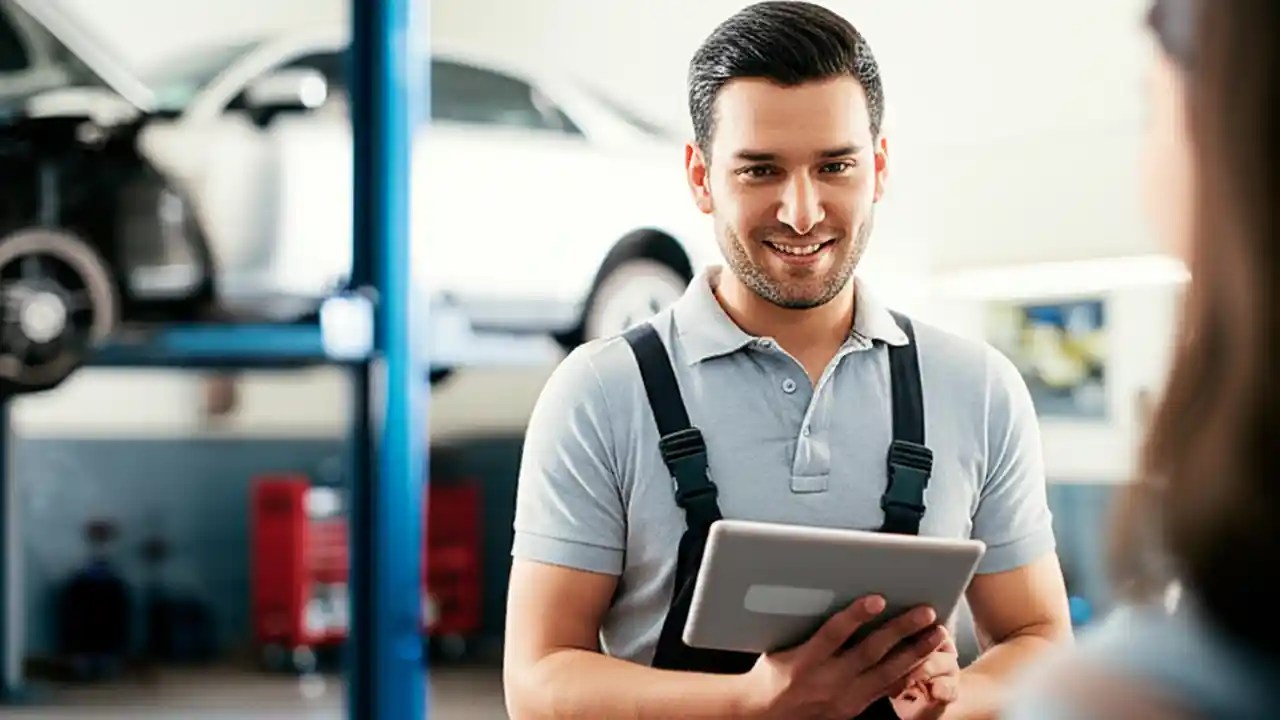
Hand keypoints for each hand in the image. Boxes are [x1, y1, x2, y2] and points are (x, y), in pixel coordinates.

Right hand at [739, 595, 946, 719]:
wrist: (765, 716)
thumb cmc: (771, 673)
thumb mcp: (780, 645)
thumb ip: (805, 624)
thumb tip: (825, 589)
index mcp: (804, 661)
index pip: (833, 634)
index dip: (856, 616)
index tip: (878, 598)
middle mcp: (827, 681)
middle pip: (870, 652)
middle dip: (900, 630)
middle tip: (925, 611)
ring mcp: (844, 698)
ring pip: (886, 673)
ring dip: (914, 651)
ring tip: (936, 633)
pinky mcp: (854, 708)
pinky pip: (887, 689)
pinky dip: (907, 673)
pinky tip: (924, 660)